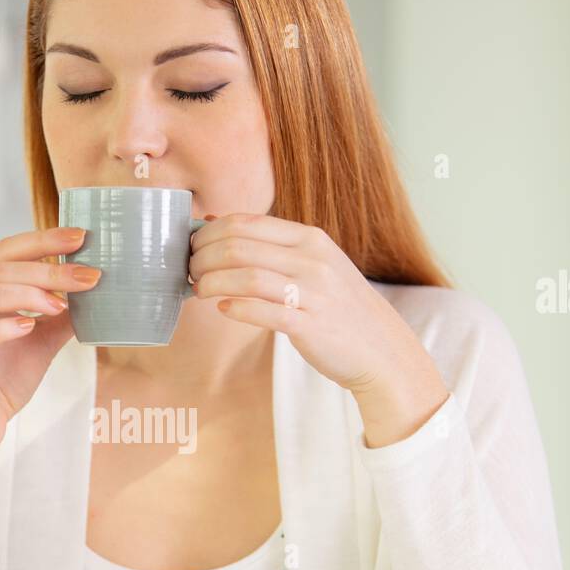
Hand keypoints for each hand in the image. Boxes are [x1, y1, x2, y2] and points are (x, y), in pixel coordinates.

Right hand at [0, 226, 100, 458]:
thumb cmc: (1, 381)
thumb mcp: (40, 341)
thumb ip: (60, 315)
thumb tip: (94, 291)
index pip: (6, 250)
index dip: (43, 239)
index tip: (81, 238)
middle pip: (0, 267)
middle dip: (48, 268)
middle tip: (88, 275)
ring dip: (27, 293)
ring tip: (60, 305)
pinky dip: (4, 327)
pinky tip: (30, 327)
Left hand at [189, 212, 449, 443]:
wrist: (381, 348)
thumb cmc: (337, 307)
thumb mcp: (313, 264)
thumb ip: (270, 245)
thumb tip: (216, 221)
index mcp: (309, 238)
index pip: (246, 223)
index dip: (209, 233)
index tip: (192, 248)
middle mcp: (311, 260)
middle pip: (239, 246)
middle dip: (203, 257)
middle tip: (189, 271)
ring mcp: (313, 292)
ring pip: (246, 276)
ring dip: (212, 282)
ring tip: (198, 290)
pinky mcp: (309, 325)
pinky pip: (263, 311)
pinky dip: (236, 308)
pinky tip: (222, 308)